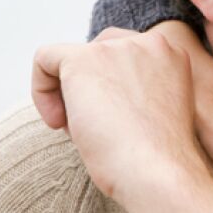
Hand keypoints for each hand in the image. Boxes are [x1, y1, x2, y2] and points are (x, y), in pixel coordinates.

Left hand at [32, 23, 212, 168]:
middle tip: (92, 124)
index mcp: (170, 53)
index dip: (112, 85)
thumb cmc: (159, 157)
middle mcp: (147, 42)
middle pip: (100, 50)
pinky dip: (41, 88)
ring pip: (72, 59)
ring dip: (69, 94)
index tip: (113, 119)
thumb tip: (104, 94)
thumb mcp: (159, 111)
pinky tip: (56, 121)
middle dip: (89, 86)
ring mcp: (116, 47)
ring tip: (79, 130)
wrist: (157, 170)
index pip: (127, 54)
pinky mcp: (83, 60)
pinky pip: (45, 58)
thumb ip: (141, 89)